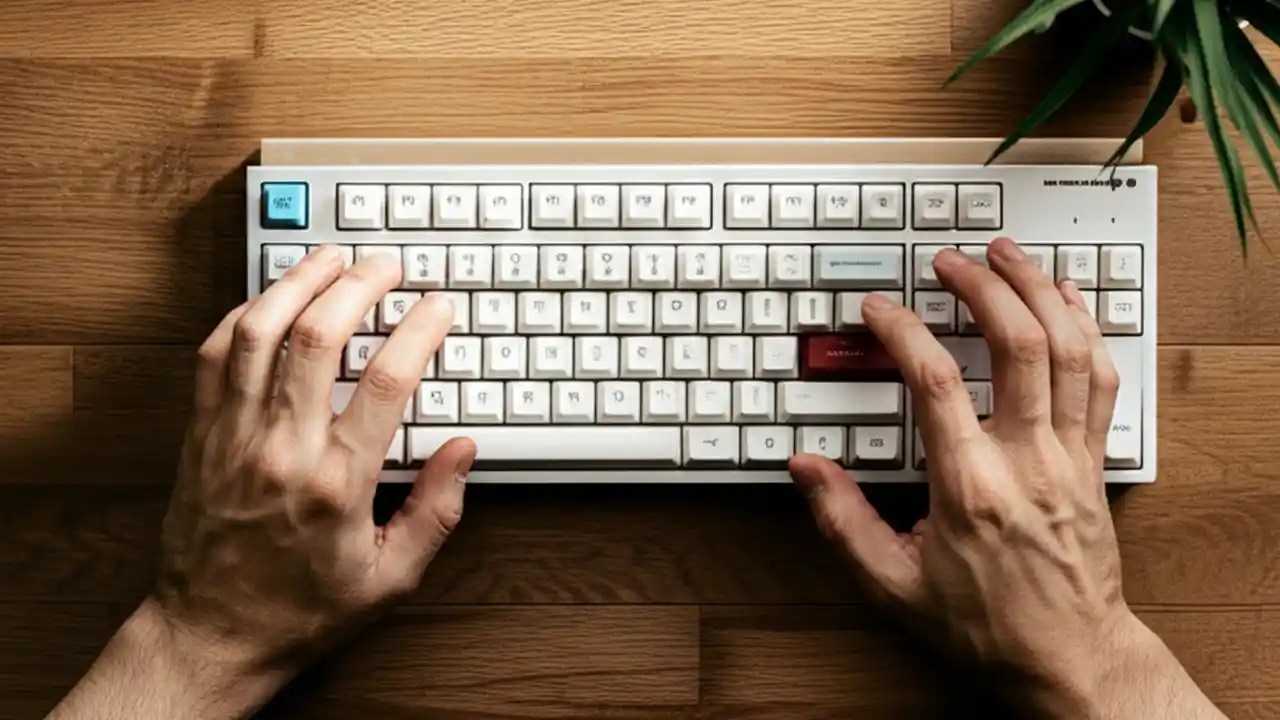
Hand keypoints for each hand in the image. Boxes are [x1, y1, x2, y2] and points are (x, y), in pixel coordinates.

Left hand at [144, 246, 471, 713]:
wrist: (211, 635)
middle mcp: (283, 448)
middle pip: (320, 337)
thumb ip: (436, 511)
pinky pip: (214, 355)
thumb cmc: (300, 609)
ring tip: (329, 259)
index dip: (420, 329)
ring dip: (297, 284)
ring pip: (260, 333)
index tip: (437, 306)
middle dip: (359, 286)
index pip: (389, 379)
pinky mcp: (201, 434)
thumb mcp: (390, 578)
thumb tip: (462, 451)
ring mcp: (234, 435)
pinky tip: (270, 300)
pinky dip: (243, 316)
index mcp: (338, 482)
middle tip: (385, 266)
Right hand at [789, 238, 1222, 718]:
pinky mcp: (1094, 462)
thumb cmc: (985, 624)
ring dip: (1039, 292)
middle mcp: (1028, 460)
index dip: (902, 332)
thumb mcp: (891, 584)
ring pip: (1070, 351)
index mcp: (971, 487)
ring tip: (1009, 256)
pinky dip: (1088, 330)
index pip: (934, 382)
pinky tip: (1068, 301)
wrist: (1068, 658)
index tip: (879, 309)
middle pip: (1018, 345)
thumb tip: (806, 468)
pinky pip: (1102, 380)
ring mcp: (1070, 457)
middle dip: (984, 287)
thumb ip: (841, 521)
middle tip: (951, 261)